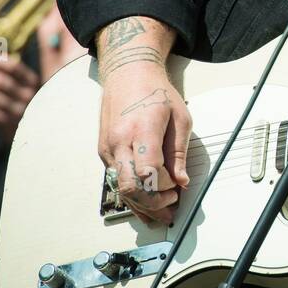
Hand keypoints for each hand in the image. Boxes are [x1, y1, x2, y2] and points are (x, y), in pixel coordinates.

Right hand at [98, 65, 190, 225]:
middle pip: (131, 186)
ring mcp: (108, 149)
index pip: (148, 171)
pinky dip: (132, 196)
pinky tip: (146, 206)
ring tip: (163, 213)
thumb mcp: (180, 118)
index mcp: (141, 129)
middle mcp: (119, 142)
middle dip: (153, 203)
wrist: (127, 74)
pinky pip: (116, 181)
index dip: (164, 185)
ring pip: (121, 189)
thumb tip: (182, 180)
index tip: (178, 186)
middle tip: (172, 206)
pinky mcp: (105, 153)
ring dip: (142, 206)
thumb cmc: (154, 92)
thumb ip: (179, 152)